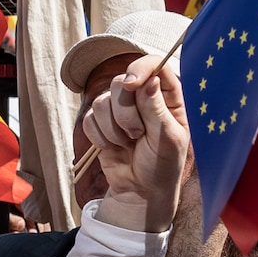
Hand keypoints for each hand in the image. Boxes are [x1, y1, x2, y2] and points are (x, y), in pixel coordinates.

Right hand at [81, 59, 187, 232]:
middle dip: (125, 113)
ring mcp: (119, 109)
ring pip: (102, 101)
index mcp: (168, 96)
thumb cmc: (162, 165)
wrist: (141, 191)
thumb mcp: (167, 138)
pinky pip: (89, 118)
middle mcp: (142, 97)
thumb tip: (149, 80)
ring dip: (113, 129)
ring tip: (128, 144)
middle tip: (138, 135)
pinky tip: (115, 148)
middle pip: (120, 82)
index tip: (131, 85)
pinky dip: (100, 136)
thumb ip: (157, 108)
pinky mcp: (101, 123)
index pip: (153, 65)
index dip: (139, 69)